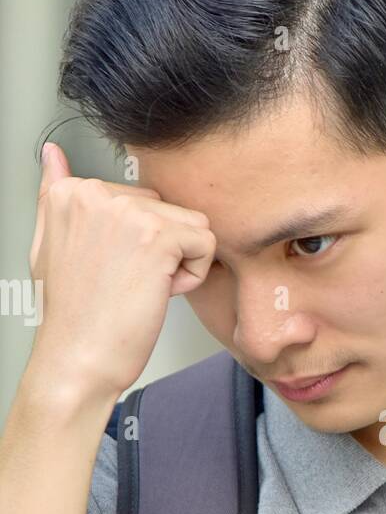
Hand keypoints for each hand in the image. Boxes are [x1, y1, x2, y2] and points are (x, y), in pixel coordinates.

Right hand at [27, 142, 216, 403]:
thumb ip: (54, 195)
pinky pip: (206, 242)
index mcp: (71, 192)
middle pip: (168, 209)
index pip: (140, 201)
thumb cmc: (74, 315)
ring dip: (178, 261)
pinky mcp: (157, 236)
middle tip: (125, 282)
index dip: (135, 242)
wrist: (78, 360)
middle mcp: (95, 194)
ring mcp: (126, 213)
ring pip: (191, 224)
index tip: (108, 269)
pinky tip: (157, 292)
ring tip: (140, 287)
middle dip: (160, 249)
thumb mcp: (50, 245)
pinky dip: (192, 276)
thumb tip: (52, 153)